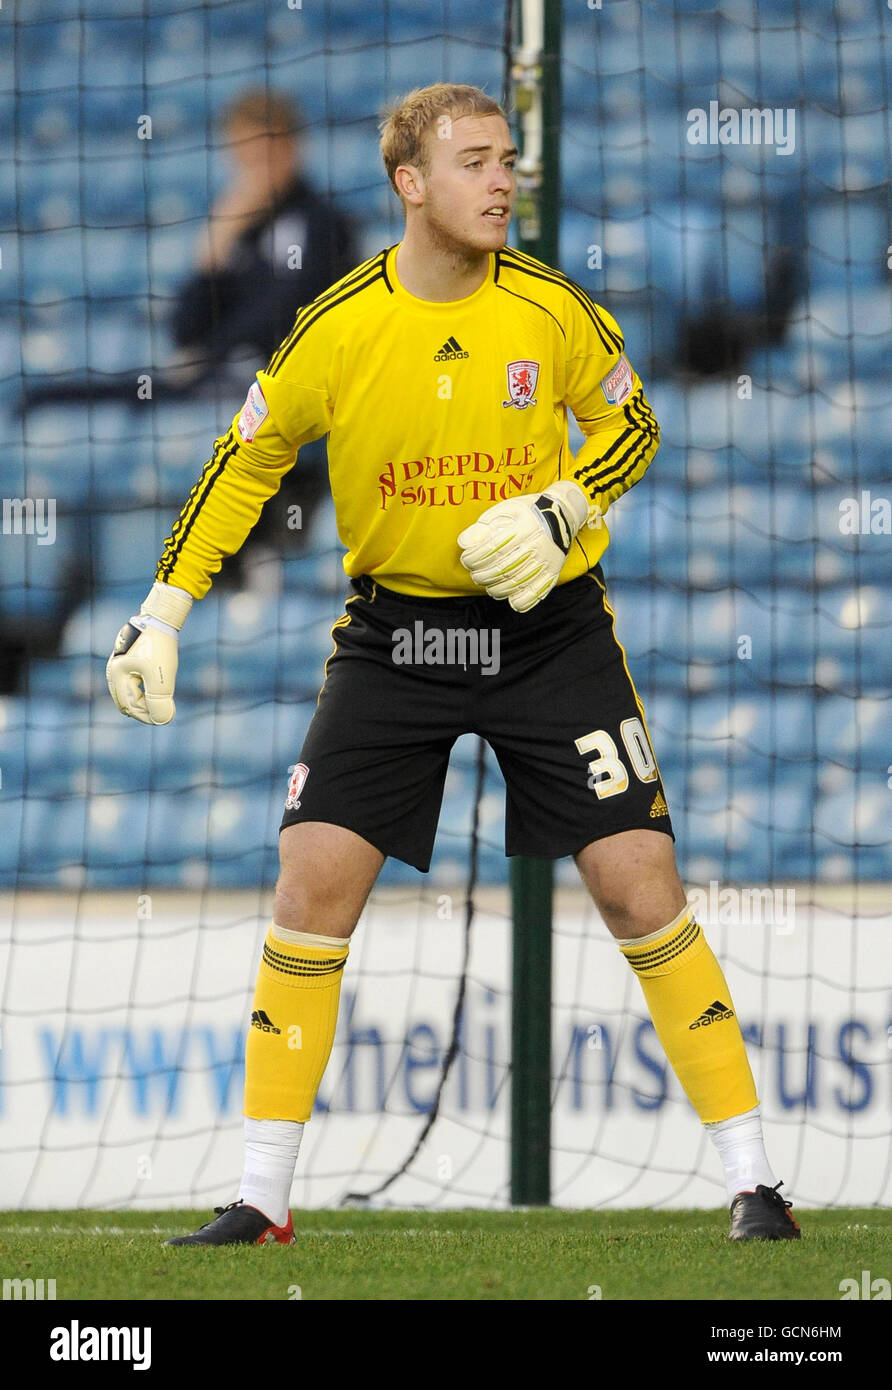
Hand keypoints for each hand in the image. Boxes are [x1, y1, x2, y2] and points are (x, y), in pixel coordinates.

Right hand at [106, 583, 192, 724]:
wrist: (161, 619)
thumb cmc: (160, 646)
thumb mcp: (162, 677)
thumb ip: (159, 701)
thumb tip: (161, 721)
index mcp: (116, 675)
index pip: (129, 708)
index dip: (148, 715)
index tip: (166, 713)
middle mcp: (112, 671)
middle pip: (127, 703)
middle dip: (146, 708)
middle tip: (166, 707)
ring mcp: (117, 666)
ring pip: (130, 694)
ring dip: (146, 699)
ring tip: (164, 696)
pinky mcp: (126, 662)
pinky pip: (133, 685)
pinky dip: (145, 690)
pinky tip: (158, 685)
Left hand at [457, 480, 589, 611]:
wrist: (563, 516)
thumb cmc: (528, 512)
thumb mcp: (506, 509)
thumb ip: (483, 525)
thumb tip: (464, 543)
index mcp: (525, 527)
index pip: (494, 548)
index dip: (475, 558)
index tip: (466, 560)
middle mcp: (538, 545)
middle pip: (503, 568)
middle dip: (482, 575)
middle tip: (475, 574)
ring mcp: (547, 561)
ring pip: (516, 584)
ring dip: (495, 588)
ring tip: (487, 584)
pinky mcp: (553, 573)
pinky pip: (536, 594)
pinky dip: (520, 601)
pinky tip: (509, 598)